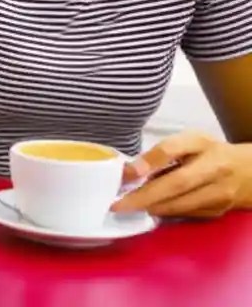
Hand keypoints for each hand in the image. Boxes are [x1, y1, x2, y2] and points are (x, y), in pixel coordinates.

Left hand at [112, 131, 251, 218]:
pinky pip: (187, 214)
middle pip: (176, 183)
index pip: (173, 149)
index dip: (150, 160)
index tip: (126, 173)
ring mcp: (219, 194)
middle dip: (144, 196)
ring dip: (152, 207)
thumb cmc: (210, 153)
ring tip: (128, 208)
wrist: (249, 173)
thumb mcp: (188, 141)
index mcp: (203, 145)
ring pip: (181, 204)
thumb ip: (162, 151)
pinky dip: (165, 213)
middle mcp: (214, 170)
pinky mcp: (218, 211)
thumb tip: (130, 170)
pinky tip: (150, 210)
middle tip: (117, 204)